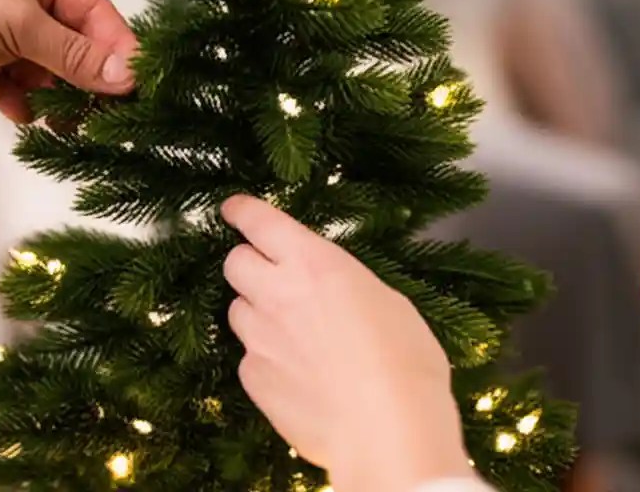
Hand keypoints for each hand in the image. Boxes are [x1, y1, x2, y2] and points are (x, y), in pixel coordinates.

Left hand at [0, 0, 136, 120]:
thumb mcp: (16, 25)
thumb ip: (74, 55)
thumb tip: (128, 78)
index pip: (96, 14)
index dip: (119, 50)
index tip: (140, 84)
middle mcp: (29, 4)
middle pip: (81, 49)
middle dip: (93, 81)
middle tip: (115, 115)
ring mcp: (10, 41)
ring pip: (57, 79)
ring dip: (64, 102)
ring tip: (72, 125)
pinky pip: (29, 98)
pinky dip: (32, 113)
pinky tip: (29, 120)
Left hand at [221, 196, 478, 491]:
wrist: (388, 432)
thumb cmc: (405, 365)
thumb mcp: (388, 303)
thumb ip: (346, 287)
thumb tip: (334, 293)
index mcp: (314, 264)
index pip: (260, 222)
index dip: (243, 211)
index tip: (234, 208)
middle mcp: (276, 294)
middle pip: (235, 263)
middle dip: (249, 264)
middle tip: (272, 277)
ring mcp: (259, 339)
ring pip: (238, 312)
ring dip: (257, 314)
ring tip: (293, 334)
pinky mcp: (254, 381)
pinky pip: (248, 359)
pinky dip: (265, 361)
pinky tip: (298, 375)